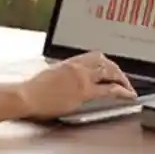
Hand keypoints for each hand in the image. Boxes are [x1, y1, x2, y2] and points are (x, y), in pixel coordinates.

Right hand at [19, 51, 136, 119]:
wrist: (26, 96)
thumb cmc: (31, 90)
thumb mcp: (49, 75)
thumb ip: (62, 75)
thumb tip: (68, 80)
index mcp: (68, 62)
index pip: (94, 56)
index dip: (106, 63)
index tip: (111, 70)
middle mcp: (77, 67)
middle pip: (105, 62)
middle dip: (117, 70)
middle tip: (123, 79)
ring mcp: (82, 78)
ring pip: (110, 72)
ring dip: (122, 79)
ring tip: (128, 88)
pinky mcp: (84, 92)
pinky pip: (109, 89)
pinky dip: (122, 91)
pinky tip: (128, 96)